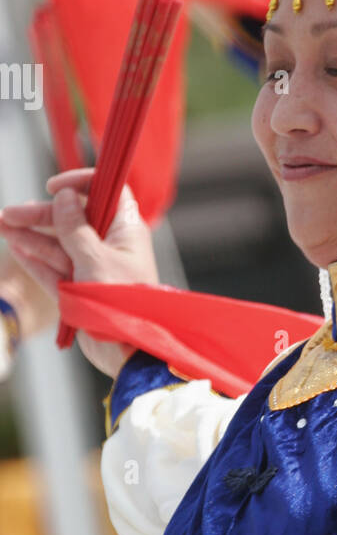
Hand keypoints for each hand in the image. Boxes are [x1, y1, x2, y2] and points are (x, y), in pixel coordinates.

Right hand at [0, 168, 158, 376]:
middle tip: (8, 214)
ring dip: (31, 235)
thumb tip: (65, 197)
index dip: (81, 184)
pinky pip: (54, 269)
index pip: (106, 192)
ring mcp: (94, 267)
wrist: (127, 350)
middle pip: (73, 219)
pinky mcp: (80, 290)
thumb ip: (75, 228)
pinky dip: (36, 260)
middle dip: (41, 215)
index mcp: (125, 230)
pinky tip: (17, 248)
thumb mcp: (95, 258)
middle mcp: (110, 245)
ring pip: (59, 245)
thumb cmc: (121, 300)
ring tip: (2, 226)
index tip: (54, 187)